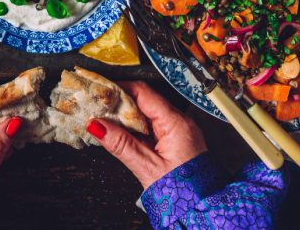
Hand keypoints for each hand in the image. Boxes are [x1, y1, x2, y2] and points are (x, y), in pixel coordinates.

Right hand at [86, 81, 206, 188]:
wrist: (201, 210)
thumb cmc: (182, 193)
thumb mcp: (147, 168)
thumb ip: (121, 144)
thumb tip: (97, 126)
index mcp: (176, 124)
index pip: (143, 93)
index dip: (119, 89)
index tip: (101, 91)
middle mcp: (180, 122)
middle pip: (145, 100)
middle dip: (120, 102)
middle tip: (98, 105)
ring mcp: (179, 130)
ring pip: (148, 112)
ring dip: (126, 115)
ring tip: (105, 118)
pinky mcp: (176, 140)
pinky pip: (152, 124)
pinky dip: (135, 126)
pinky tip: (121, 132)